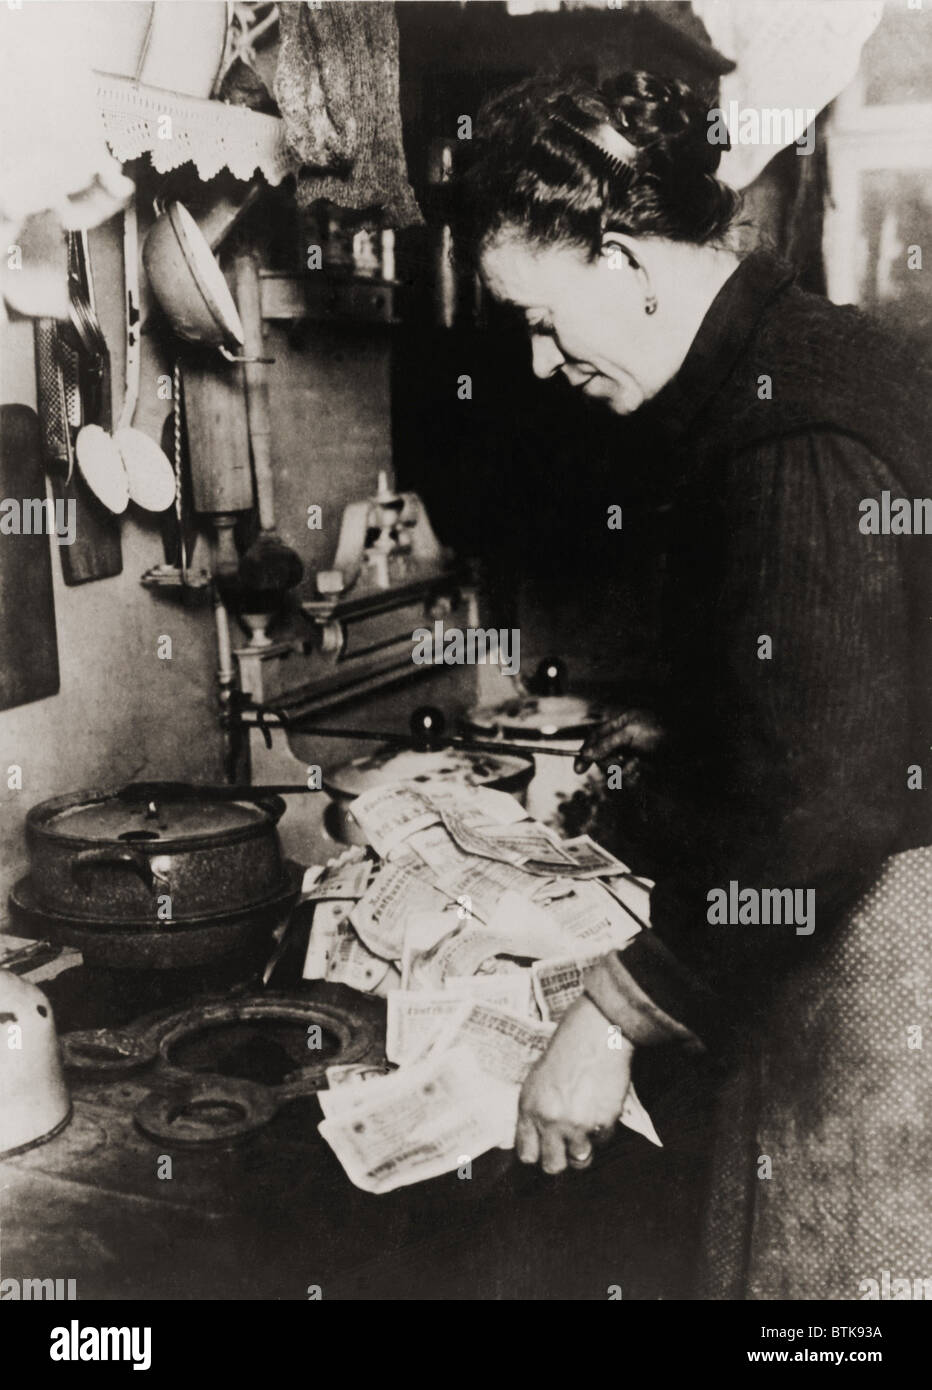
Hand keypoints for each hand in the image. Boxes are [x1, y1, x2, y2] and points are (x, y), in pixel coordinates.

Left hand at [517, 995, 634, 1174]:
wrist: (594, 1036)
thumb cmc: (565, 1052)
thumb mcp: (537, 1081)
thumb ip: (534, 1111)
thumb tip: (535, 1138)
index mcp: (529, 1109)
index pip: (526, 1154)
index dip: (537, 1153)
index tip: (544, 1149)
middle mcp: (550, 1121)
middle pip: (552, 1166)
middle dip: (560, 1160)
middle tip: (567, 1148)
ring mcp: (577, 1125)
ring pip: (580, 1160)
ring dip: (584, 1148)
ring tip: (586, 1128)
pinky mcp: (603, 1123)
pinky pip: (602, 1141)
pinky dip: (602, 1130)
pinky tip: (600, 1108)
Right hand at [573, 709, 664, 777]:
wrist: (686, 745)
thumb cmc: (659, 731)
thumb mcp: (629, 732)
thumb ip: (606, 743)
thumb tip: (586, 755)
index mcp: (617, 726)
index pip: (593, 739)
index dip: (585, 753)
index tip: (578, 769)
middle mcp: (621, 741)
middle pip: (600, 758)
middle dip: (609, 763)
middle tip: (622, 761)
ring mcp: (629, 755)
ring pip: (612, 771)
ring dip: (621, 771)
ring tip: (636, 764)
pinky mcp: (638, 769)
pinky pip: (625, 779)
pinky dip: (631, 777)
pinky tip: (641, 769)